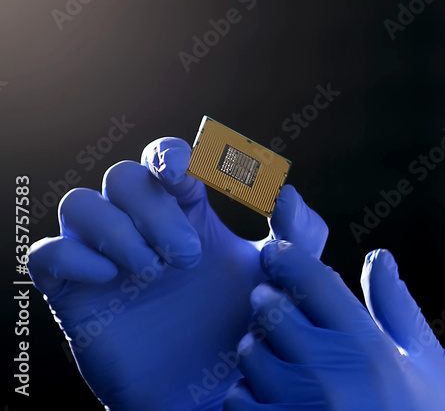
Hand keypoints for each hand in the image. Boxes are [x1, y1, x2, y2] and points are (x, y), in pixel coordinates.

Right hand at [27, 137, 328, 409]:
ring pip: (79, 203)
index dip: (170, 155)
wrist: (212, 392)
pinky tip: (111, 280)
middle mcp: (140, 227)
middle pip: (122, 176)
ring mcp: (104, 258)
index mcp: (187, 213)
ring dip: (117, 230)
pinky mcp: (74, 295)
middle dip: (154, 209)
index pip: (166, 159)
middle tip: (189, 258)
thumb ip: (299, 235)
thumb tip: (286, 190)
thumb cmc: (245, 329)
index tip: (185, 175)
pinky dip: (75, 256)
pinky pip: (46, 253)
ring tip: (153, 273)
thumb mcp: (283, 280)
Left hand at [223, 241, 444, 409]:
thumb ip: (397, 308)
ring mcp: (298, 409)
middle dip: (269, 298)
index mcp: (370, 349)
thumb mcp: (429, 365)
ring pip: (250, 353)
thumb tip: (379, 257)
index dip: (289, 258)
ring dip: (257, 344)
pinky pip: (238, 398)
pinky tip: (270, 392)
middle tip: (274, 301)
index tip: (277, 252)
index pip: (316, 282)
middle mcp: (330, 376)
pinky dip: (248, 389)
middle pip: (272, 311)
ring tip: (277, 351)